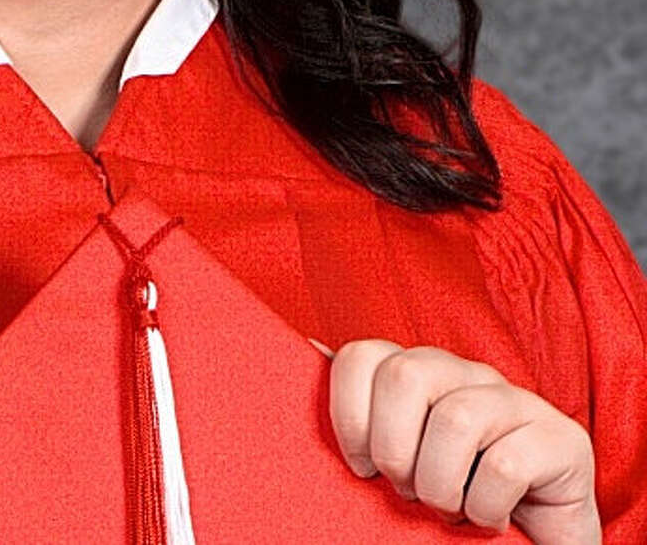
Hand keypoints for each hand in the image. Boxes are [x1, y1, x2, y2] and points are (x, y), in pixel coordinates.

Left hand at [316, 338, 599, 542]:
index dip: (349, 417)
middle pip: (405, 374)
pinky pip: (506, 464)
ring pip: (455, 420)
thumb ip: (359, 413)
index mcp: (419, 373)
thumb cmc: (451, 504)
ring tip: (450, 508)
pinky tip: (489, 518)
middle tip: (409, 491)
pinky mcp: (561, 438)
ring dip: (441, 486)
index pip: (362, 355)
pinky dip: (485, 507)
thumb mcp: (393, 461)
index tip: (362, 467)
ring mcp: (516, 400)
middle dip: (395, 450)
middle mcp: (465, 373)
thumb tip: (303, 348)